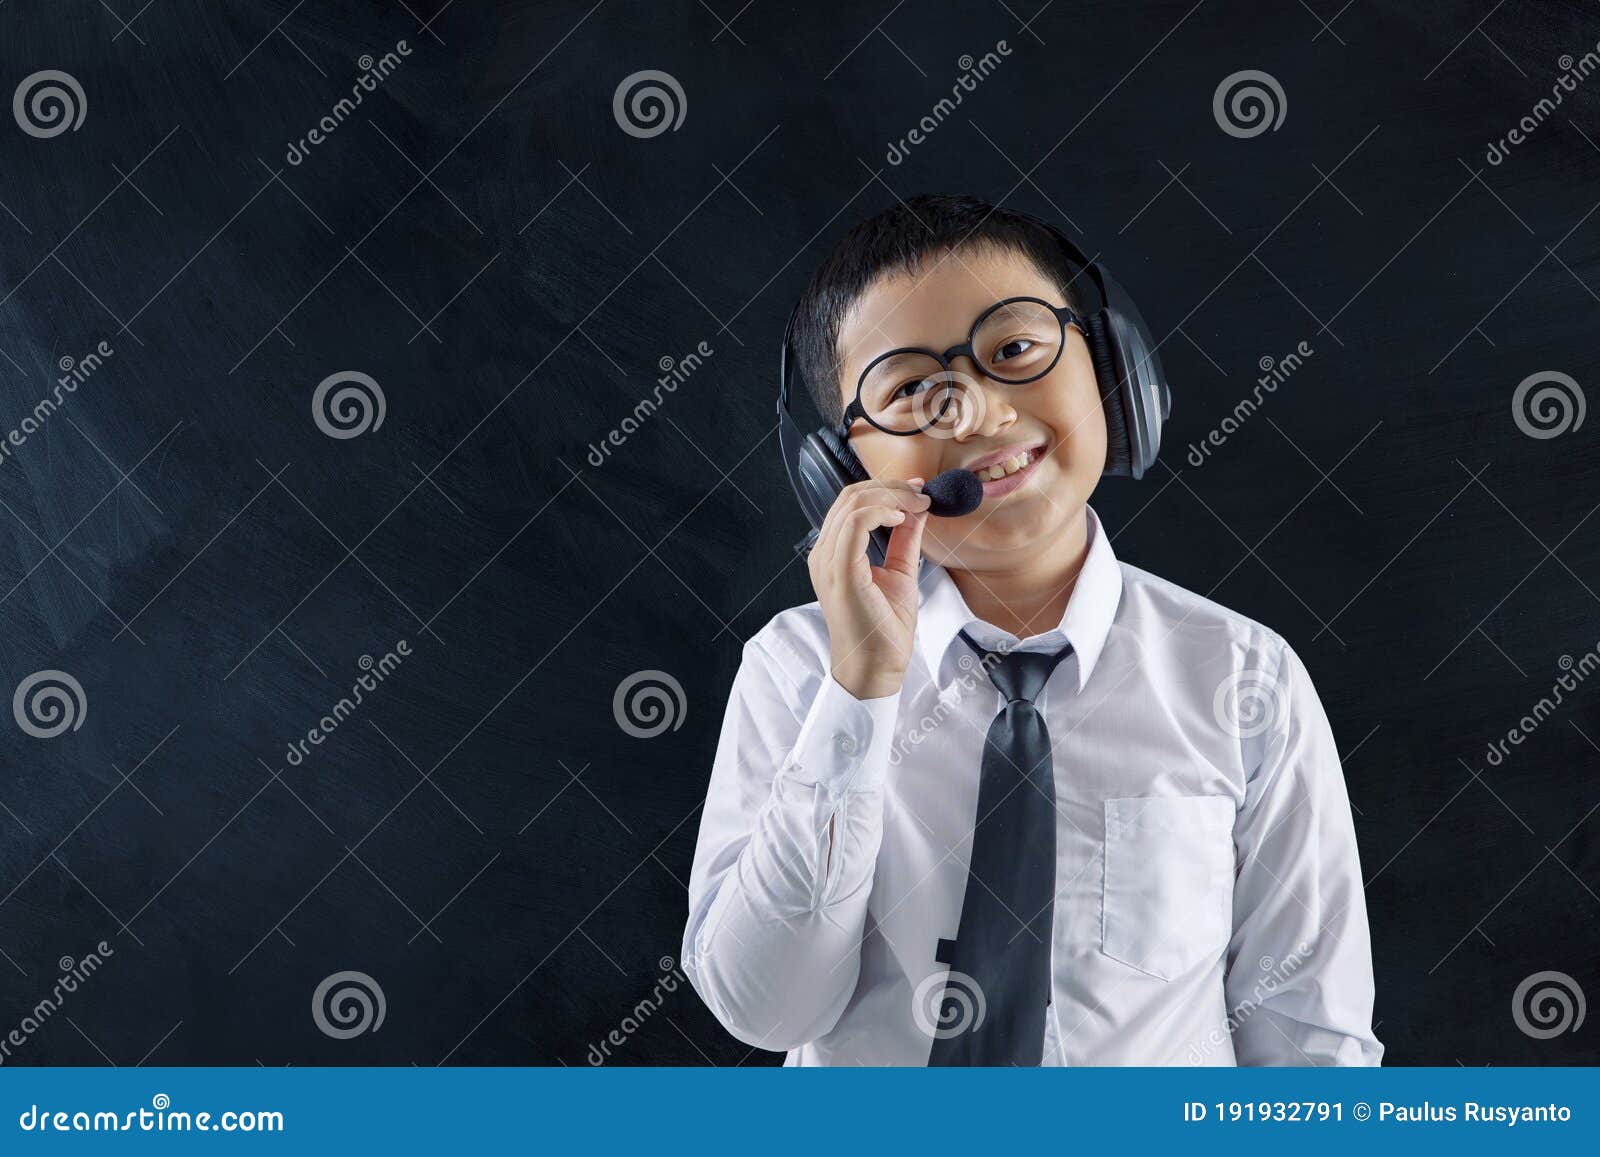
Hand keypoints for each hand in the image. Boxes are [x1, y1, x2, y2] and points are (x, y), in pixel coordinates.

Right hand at [806, 478, 930, 699]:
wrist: (877, 667)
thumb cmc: (884, 629)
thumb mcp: (900, 572)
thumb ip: (905, 539)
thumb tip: (917, 509)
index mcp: (833, 553)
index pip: (851, 504)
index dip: (886, 488)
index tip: (918, 490)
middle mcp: (824, 554)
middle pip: (850, 496)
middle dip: (891, 487)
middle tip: (922, 493)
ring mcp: (828, 562)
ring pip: (852, 504)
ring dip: (891, 496)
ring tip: (917, 505)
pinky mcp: (840, 571)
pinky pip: (855, 523)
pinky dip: (882, 512)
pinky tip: (902, 518)